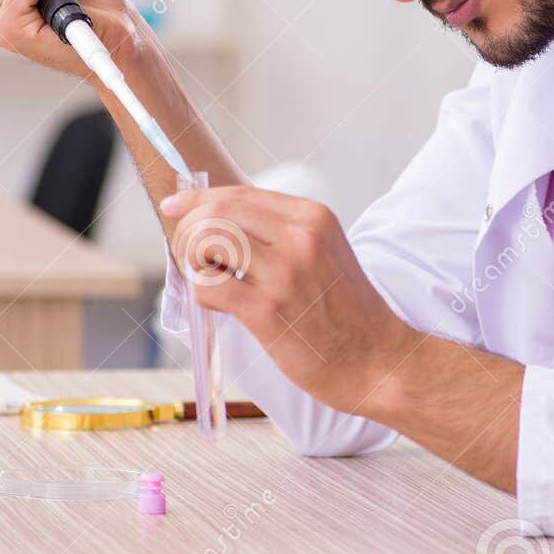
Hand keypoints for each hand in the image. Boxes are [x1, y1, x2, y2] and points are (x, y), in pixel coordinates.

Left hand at [160, 185, 415, 416]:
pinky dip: (201, 293)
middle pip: (217, 212)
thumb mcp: (325, 252)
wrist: (378, 360)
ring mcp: (284, 273)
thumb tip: (218, 219)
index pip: (238, 193)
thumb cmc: (346, 312)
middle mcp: (299, 236)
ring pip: (206, 243)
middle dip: (188, 231)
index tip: (175, 208)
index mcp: (312, 217)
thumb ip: (280, 233)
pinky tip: (218, 305)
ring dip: (192, 261)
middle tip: (189, 256)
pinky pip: (208, 287)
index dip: (198, 199)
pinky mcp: (268, 311)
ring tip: (207, 280)